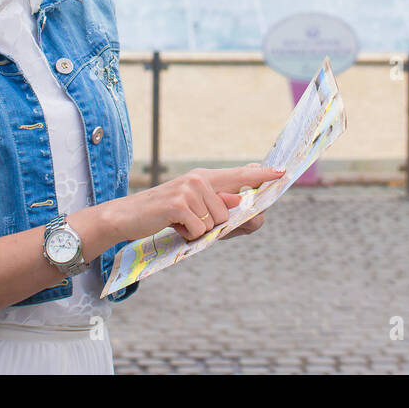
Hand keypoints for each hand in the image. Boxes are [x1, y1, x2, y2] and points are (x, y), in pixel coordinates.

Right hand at [113, 164, 284, 242]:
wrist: (127, 217)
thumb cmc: (165, 216)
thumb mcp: (194, 209)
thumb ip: (220, 208)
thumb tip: (246, 207)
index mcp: (205, 177)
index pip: (240, 174)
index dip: (261, 175)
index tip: (281, 172)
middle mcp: (199, 178)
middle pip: (233, 209)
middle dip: (222, 225)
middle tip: (195, 224)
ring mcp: (189, 188)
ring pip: (217, 222)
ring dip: (200, 231)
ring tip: (181, 223)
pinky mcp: (179, 203)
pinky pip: (201, 229)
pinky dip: (189, 235)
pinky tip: (174, 226)